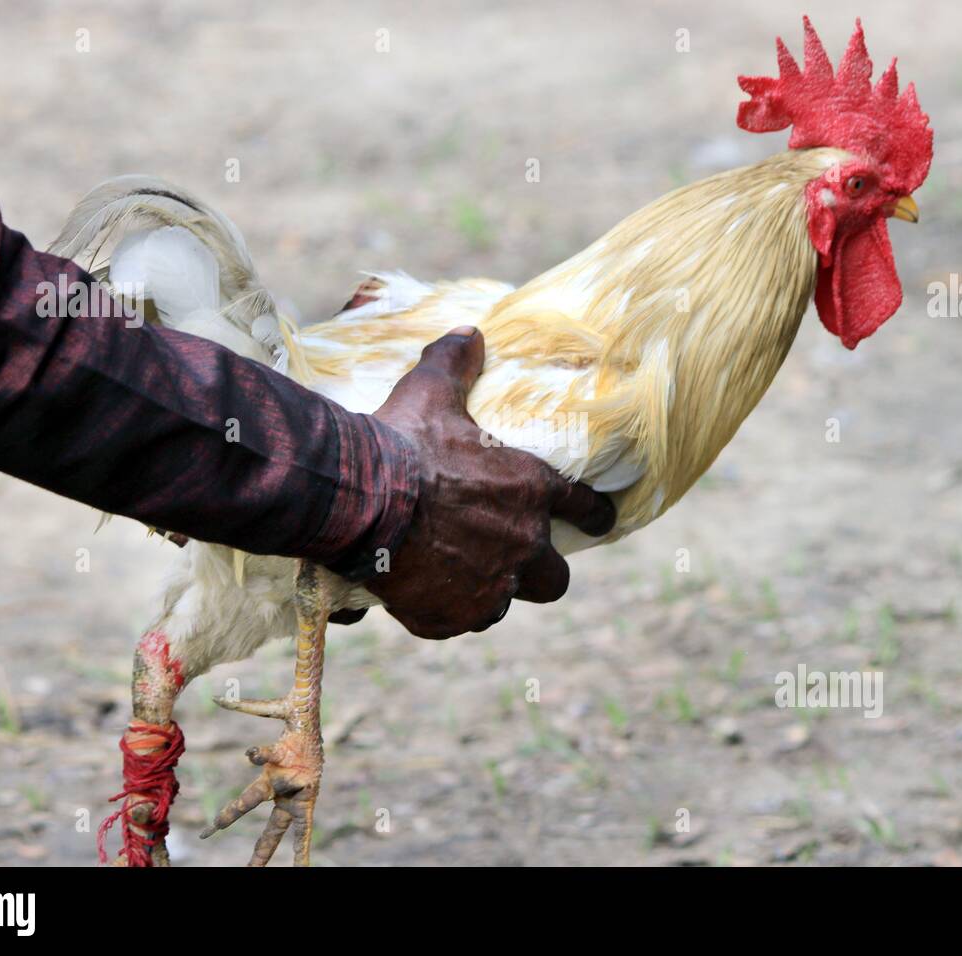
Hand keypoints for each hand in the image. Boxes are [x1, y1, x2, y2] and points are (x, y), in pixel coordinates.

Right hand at [359, 326, 614, 637]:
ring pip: (502, 603)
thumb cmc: (403, 441)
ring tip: (456, 577)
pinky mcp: (451, 617)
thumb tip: (469, 333)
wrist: (361, 498)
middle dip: (540, 571)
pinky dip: (441, 611)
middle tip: (514, 559)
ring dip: (487, 592)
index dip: (595, 514)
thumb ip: (454, 364)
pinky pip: (456, 621)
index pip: (587, 508)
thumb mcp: (432, 392)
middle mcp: (523, 546)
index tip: (599, 520)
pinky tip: (420, 595)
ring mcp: (489, 588)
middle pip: (555, 579)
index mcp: (531, 491)